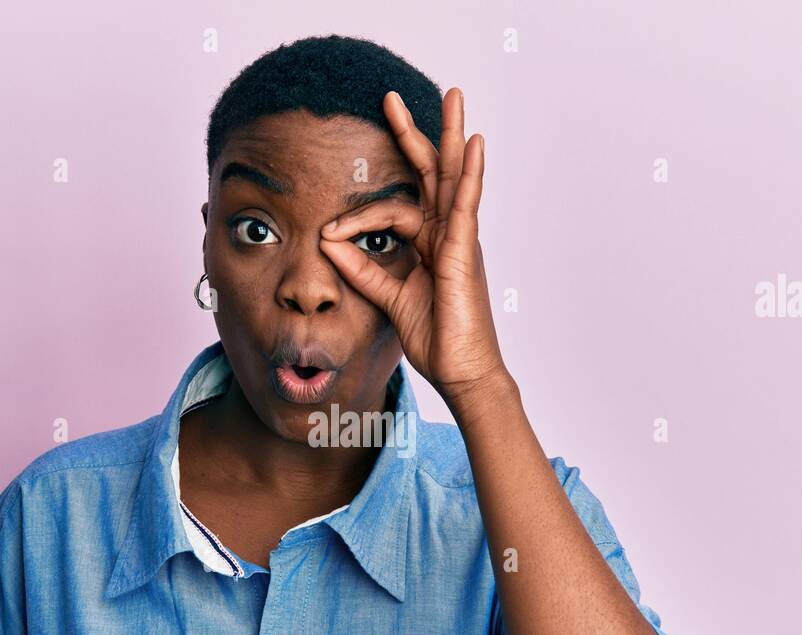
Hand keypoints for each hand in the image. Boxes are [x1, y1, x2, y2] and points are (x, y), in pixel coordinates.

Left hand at [319, 88, 509, 409]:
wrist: (460, 371)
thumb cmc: (436, 339)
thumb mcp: (389, 298)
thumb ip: (362, 270)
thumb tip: (329, 243)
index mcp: (431, 245)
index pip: (394, 208)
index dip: (358, 216)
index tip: (328, 232)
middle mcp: (448, 235)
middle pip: (431, 173)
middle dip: (416, 134)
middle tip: (395, 97)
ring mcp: (460, 240)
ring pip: (452, 177)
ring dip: (450, 135)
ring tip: (453, 96)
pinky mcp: (465, 252)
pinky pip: (466, 205)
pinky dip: (469, 175)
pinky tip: (473, 146)